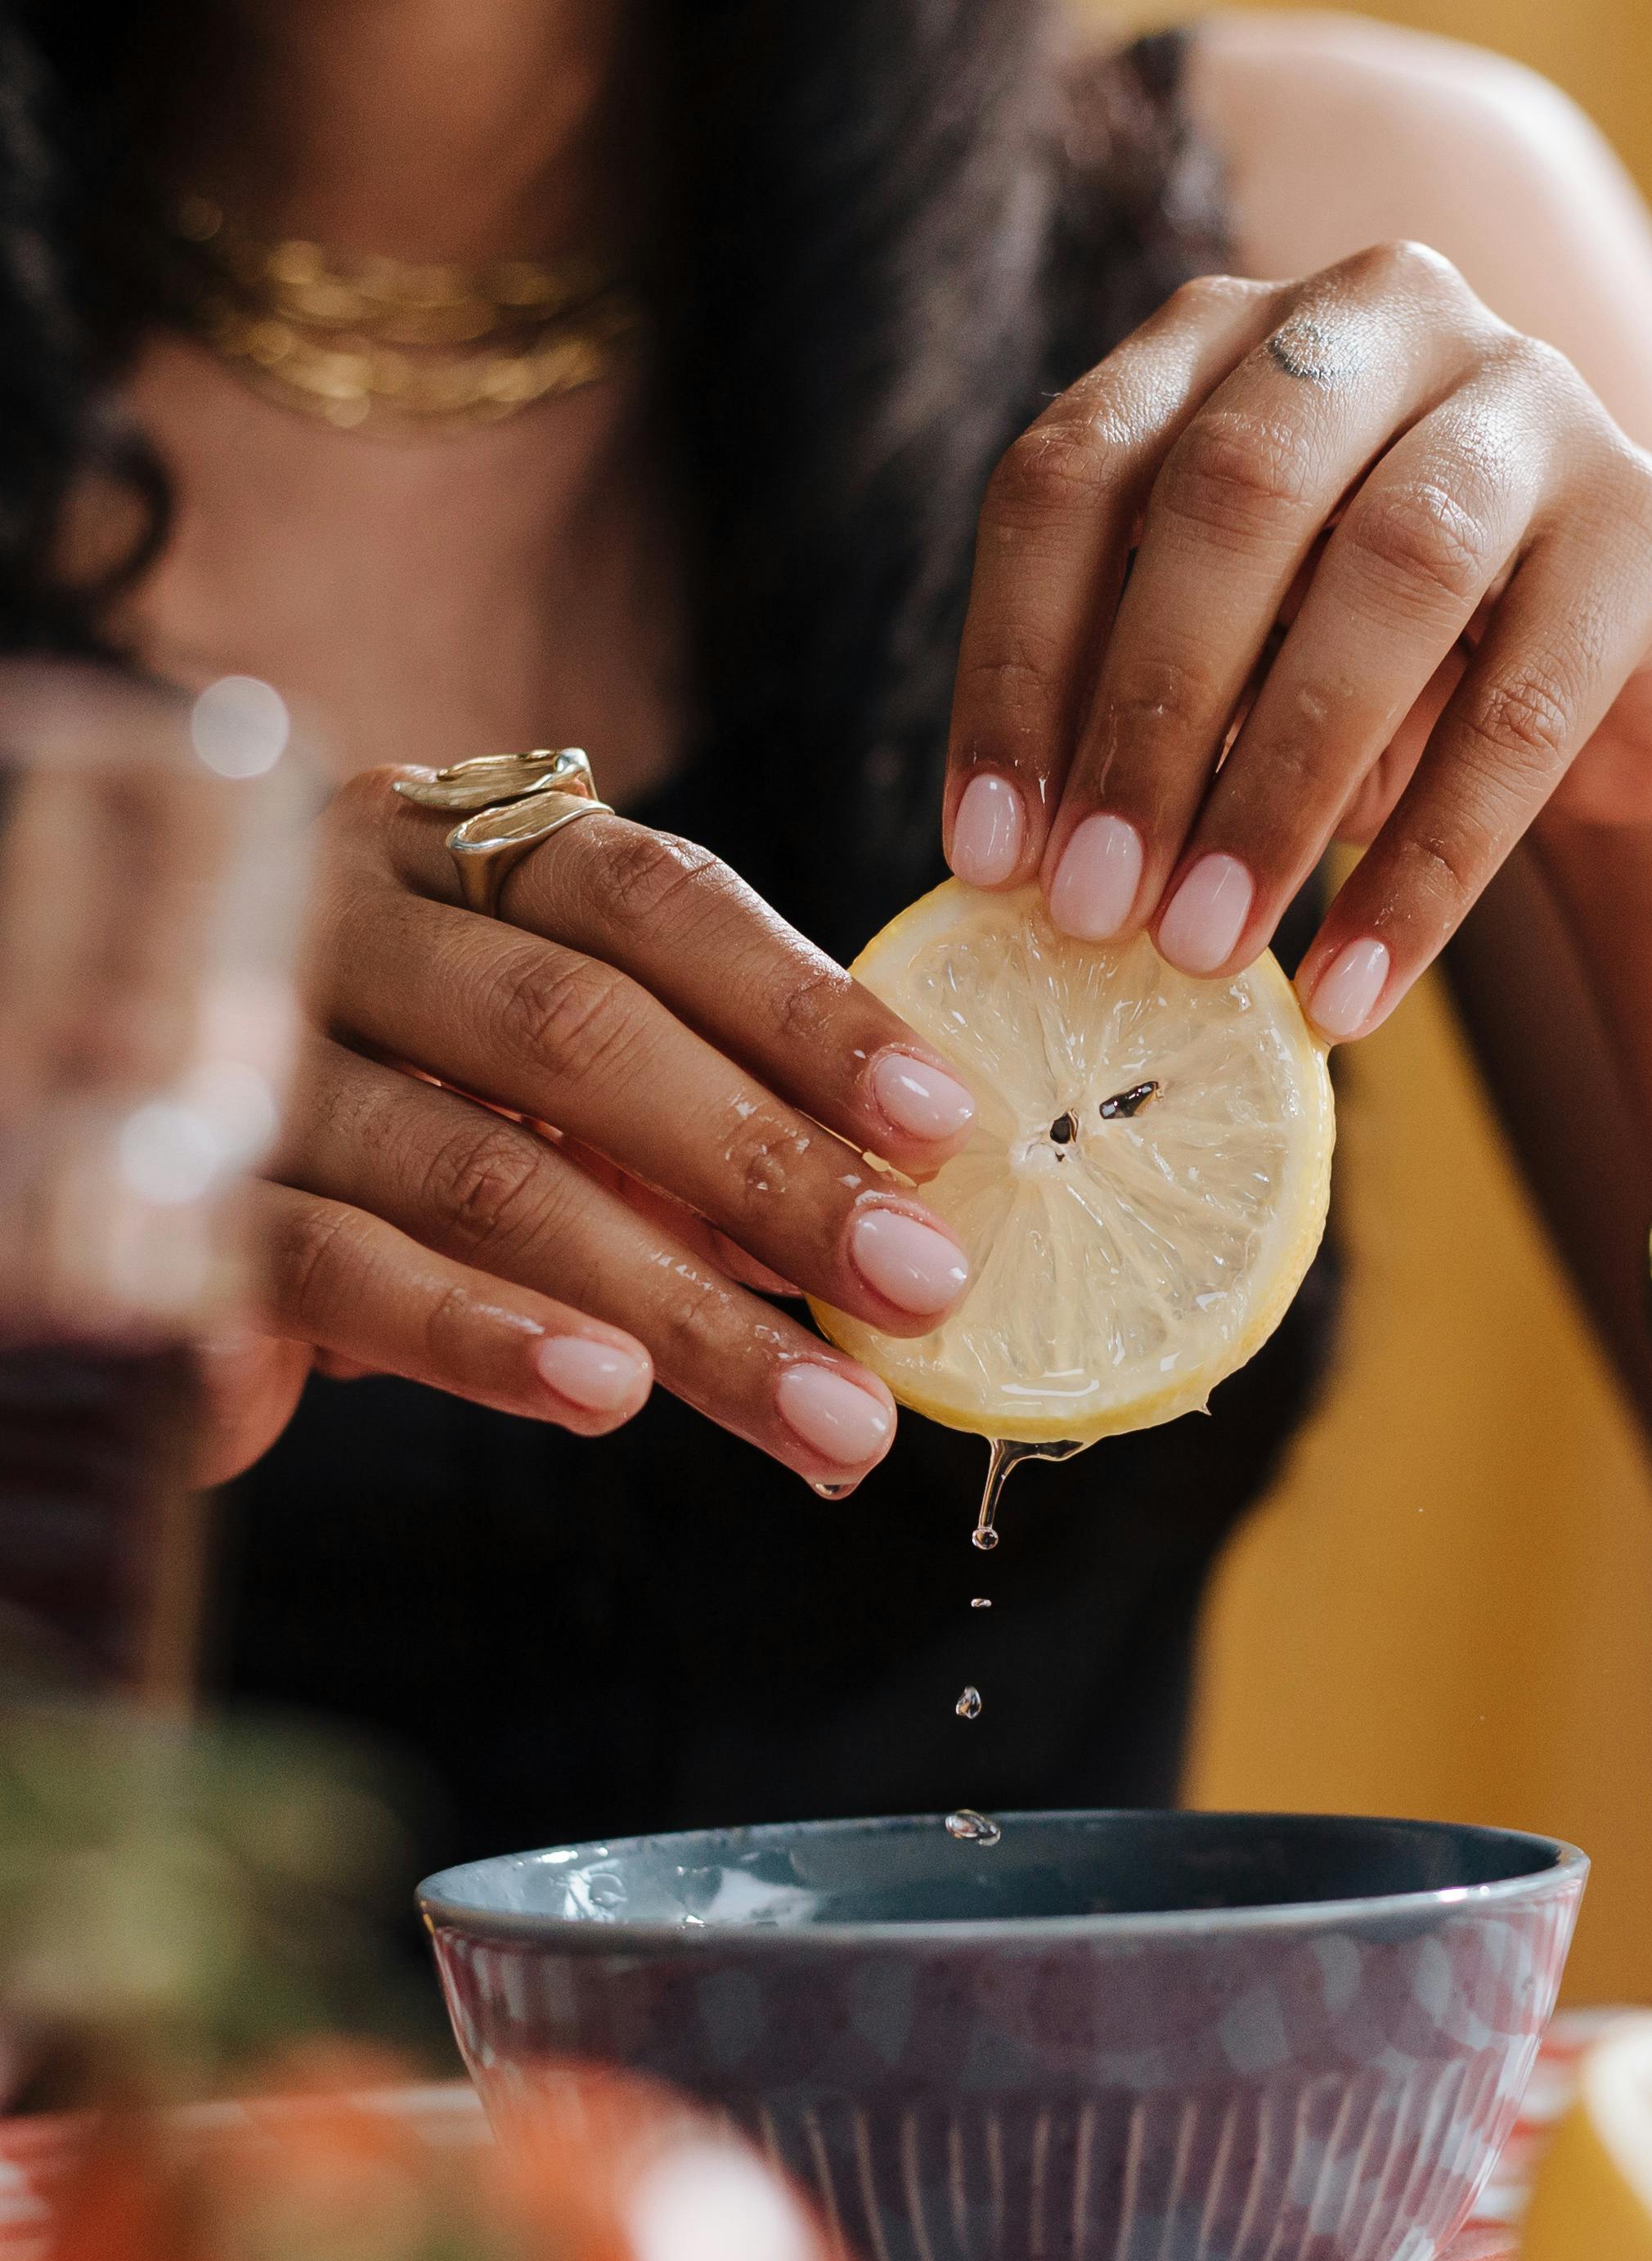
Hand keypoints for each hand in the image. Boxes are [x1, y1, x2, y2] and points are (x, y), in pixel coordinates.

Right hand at [200, 774, 975, 1485]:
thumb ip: (663, 1103)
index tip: (942, 1120)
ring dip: (679, 1308)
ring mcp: (241, 1056)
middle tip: (919, 1287)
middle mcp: (333, 917)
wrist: (101, 1153)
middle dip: (772, 1170)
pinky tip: (608, 1398)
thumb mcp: (520, 1073)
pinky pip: (345, 1274)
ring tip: (825, 1413)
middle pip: (581, 1033)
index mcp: (443, 847)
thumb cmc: (377, 1105)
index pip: (647, 896)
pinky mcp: (176, 1207)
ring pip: (485, 1173)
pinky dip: (487, 1337)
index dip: (801, 1006)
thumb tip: (881, 1203)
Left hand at [943, 240, 1651, 1034]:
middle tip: (1090, 910)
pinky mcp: (1649, 524)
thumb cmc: (1354, 663)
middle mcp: (1372, 319)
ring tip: (1202, 952)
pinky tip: (1347, 989)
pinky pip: (1522, 709)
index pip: (1075, 475)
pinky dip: (1423, 870)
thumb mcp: (1217, 661)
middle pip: (1230, 498)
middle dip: (1144, 727)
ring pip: (1387, 576)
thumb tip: (1016, 868)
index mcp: (1219, 338)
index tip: (986, 855)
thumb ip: (1120, 709)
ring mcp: (1529, 398)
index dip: (1017, 667)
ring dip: (1274, 790)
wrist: (1595, 673)